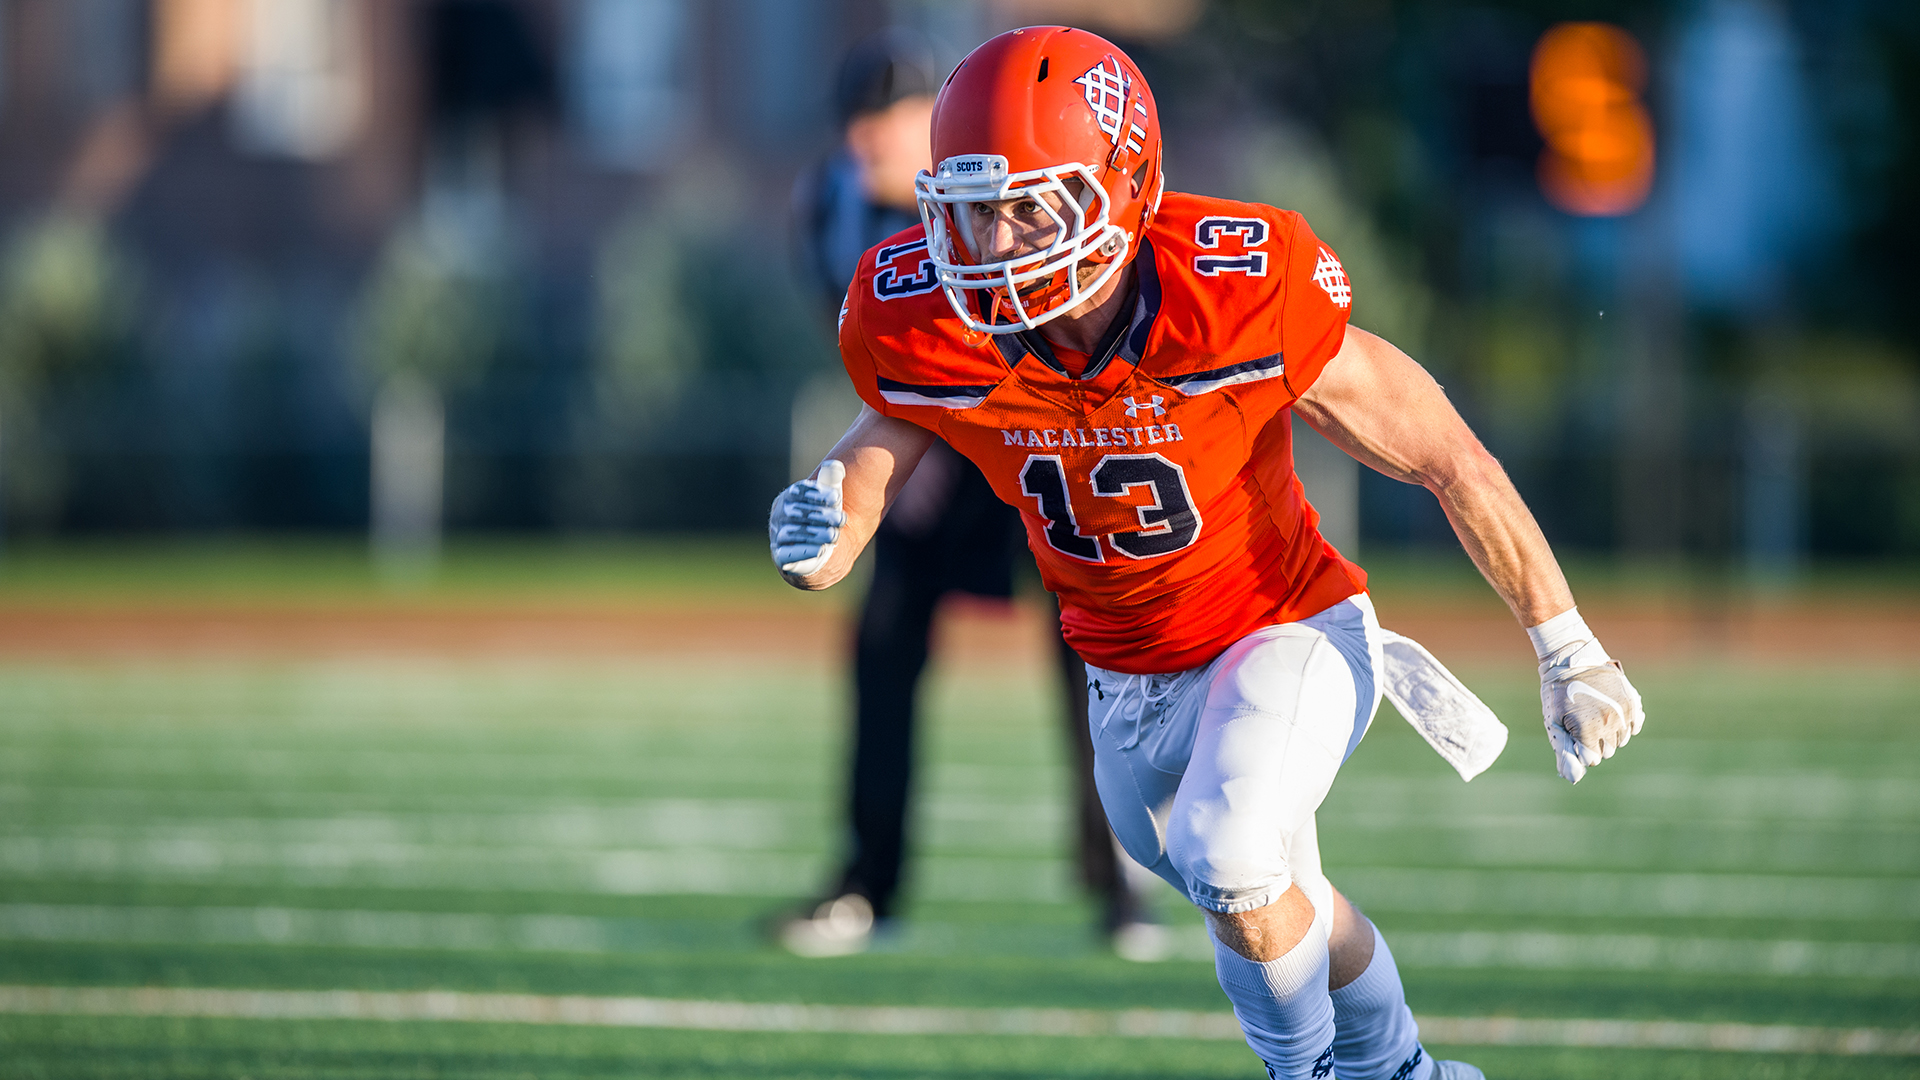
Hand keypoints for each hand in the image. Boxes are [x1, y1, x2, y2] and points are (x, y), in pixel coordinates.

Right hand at [770, 460, 846, 585]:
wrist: (813, 548)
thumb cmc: (820, 517)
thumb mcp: (827, 497)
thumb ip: (831, 479)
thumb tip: (837, 466)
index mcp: (790, 496)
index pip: (800, 492)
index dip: (817, 494)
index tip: (836, 498)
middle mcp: (780, 515)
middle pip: (799, 513)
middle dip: (822, 516)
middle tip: (842, 519)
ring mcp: (778, 535)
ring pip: (794, 533)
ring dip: (815, 534)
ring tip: (834, 535)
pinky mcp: (781, 556)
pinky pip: (787, 554)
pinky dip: (803, 551)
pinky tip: (820, 550)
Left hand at [1540, 659, 1644, 783]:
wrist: (1573, 661)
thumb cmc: (1558, 694)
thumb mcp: (1554, 723)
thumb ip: (1564, 752)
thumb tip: (1574, 778)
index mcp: (1588, 730)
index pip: (1592, 759)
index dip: (1580, 749)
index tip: (1572, 732)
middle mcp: (1610, 723)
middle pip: (1608, 751)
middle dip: (1595, 743)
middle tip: (1582, 722)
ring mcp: (1623, 712)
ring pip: (1621, 741)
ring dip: (1609, 734)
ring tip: (1594, 715)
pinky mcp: (1633, 702)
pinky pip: (1634, 727)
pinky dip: (1624, 725)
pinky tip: (1610, 712)